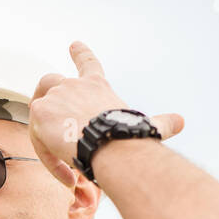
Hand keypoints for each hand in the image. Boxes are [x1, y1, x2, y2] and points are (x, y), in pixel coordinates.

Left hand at [28, 41, 184, 186]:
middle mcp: (73, 85)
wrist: (112, 143)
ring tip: (60, 155)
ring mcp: (54, 95)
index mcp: (97, 86)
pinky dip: (49, 159)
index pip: (88, 63)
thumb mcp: (148, 126)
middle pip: (50, 81)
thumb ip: (163, 124)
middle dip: (45, 96)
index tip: (74, 44)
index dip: (81, 53)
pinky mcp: (40, 112)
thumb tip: (182, 122)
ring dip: (43, 133)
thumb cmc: (131, 137)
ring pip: (39, 113)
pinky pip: (37, 139)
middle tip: (45, 118)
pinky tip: (66, 174)